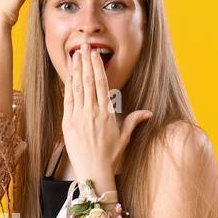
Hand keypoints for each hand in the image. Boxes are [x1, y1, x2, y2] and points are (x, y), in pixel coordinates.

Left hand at [62, 41, 150, 188]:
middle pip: (89, 81)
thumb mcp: (124, 137)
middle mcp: (92, 112)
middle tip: (84, 46)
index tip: (95, 55)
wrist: (93, 171)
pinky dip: (68, 87)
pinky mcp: (68, 123)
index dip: (98, 67)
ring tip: (75, 55)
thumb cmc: (110, 155)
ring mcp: (79, 117)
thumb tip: (150, 112)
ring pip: (77, 88)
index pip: (102, 84)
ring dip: (76, 70)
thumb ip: (134, 120)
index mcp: (107, 113)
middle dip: (86, 62)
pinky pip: (68, 101)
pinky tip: (68, 75)